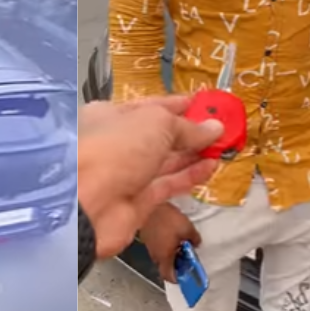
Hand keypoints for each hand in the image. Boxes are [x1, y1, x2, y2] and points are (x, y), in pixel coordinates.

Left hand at [77, 97, 221, 260]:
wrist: (88, 205)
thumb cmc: (110, 151)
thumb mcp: (156, 123)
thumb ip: (188, 127)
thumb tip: (213, 128)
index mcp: (110, 115)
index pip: (150, 106)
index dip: (177, 105)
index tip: (202, 105)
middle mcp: (116, 144)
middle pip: (159, 135)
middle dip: (190, 131)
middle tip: (219, 127)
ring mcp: (126, 174)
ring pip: (166, 161)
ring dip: (194, 154)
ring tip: (221, 146)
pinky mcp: (138, 201)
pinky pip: (169, 185)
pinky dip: (190, 176)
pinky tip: (210, 167)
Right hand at [140, 203, 200, 282]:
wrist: (150, 205)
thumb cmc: (168, 219)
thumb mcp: (187, 228)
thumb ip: (194, 239)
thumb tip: (196, 244)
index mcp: (164, 257)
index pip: (168, 276)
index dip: (178, 279)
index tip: (186, 274)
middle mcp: (155, 255)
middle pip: (165, 266)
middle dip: (177, 264)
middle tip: (186, 257)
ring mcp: (149, 246)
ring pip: (161, 256)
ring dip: (171, 253)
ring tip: (180, 243)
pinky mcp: (147, 237)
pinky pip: (157, 246)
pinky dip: (165, 245)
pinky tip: (171, 235)